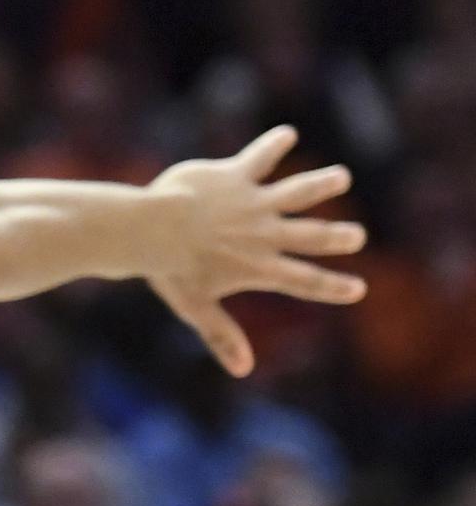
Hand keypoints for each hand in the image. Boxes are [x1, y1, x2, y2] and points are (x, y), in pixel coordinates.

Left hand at [141, 124, 366, 375]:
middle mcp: (263, 234)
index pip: (302, 281)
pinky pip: (260, 157)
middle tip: (357, 236)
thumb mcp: (196, 307)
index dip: (332, 287)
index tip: (358, 290)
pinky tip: (286, 134)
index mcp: (257, 266)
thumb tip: (243, 371)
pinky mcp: (235, 176)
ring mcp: (253, 203)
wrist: (149, 229)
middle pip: (310, 236)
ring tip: (340, 177)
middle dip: (336, 236)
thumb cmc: (167, 271)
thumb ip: (222, 336)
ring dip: (321, 184)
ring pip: (297, 192)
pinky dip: (274, 145)